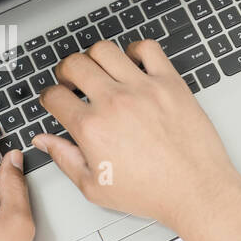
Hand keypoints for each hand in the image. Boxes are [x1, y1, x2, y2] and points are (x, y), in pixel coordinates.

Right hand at [33, 40, 240, 236]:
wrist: (196, 190)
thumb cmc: (153, 193)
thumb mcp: (95, 188)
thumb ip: (64, 159)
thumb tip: (44, 141)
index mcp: (92, 128)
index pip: (54, 96)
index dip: (49, 98)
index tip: (57, 100)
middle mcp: (115, 103)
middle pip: (74, 64)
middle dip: (66, 72)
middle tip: (73, 82)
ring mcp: (144, 89)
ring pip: (105, 50)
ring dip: (95, 58)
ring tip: (101, 72)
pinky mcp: (171, 84)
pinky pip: (148, 48)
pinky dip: (136, 50)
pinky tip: (134, 66)